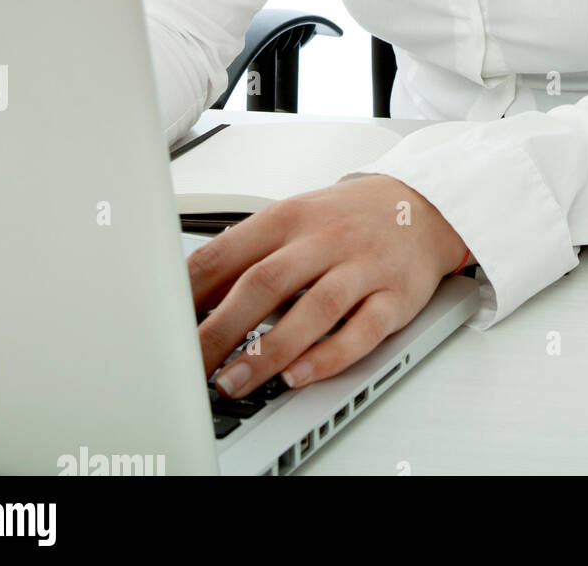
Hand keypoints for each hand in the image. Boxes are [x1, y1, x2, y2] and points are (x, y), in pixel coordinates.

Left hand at [187, 174, 468, 396]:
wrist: (423, 204)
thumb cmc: (348, 217)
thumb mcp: (294, 217)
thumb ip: (246, 253)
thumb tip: (188, 301)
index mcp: (289, 217)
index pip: (227, 252)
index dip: (188, 294)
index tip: (163, 329)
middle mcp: (325, 239)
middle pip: (265, 283)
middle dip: (221, 331)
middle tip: (191, 369)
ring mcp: (363, 267)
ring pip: (313, 309)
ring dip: (269, 351)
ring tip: (234, 383)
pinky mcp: (395, 297)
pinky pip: (362, 330)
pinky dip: (329, 356)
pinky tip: (300, 375)